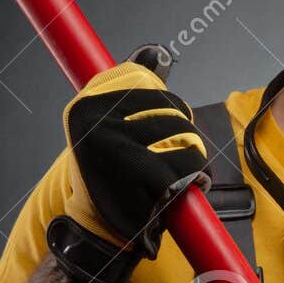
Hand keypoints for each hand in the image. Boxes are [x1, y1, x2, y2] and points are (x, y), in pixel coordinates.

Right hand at [60, 56, 209, 258]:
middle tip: (178, 155)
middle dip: (184, 134)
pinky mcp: (138, 171)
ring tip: (182, 172)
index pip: (151, 88)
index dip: (170, 107)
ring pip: (184, 137)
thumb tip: (157, 50)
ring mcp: (115, 143)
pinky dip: (196, 177)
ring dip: (193, 157)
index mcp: (87, 105)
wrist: (96, 232)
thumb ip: (128, 92)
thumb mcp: (105, 130)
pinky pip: (188, 164)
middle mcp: (96, 119)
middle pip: (171, 112)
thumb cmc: (108, 179)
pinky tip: (185, 189)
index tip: (170, 124)